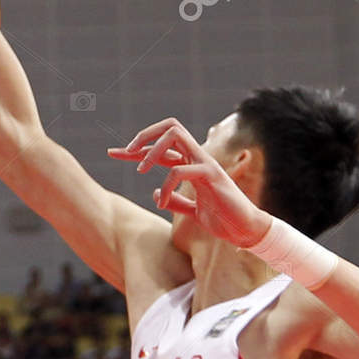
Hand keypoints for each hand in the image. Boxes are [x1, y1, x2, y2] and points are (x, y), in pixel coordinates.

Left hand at [108, 118, 269, 249]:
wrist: (245, 230)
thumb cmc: (222, 218)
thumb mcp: (192, 211)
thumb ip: (175, 201)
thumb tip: (153, 194)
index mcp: (192, 164)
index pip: (162, 145)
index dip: (136, 147)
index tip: (113, 154)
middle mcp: (198, 158)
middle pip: (170, 128)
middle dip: (143, 136)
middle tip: (125, 153)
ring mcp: (206, 164)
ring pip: (175, 136)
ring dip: (152, 151)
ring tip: (140, 171)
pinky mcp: (211, 176)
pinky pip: (181, 170)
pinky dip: (165, 185)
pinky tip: (161, 202)